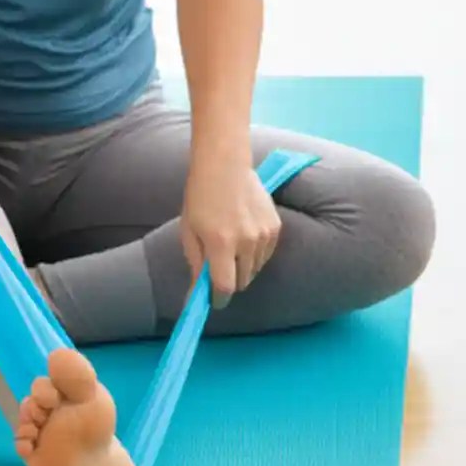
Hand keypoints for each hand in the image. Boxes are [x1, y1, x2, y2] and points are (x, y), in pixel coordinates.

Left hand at [180, 156, 280, 308]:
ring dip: (243, 267)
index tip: (213, 300)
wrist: (224, 165)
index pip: (225, 287)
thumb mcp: (189, 232)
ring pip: (255, 269)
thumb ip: (196, 264)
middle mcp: (246, 242)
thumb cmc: (200, 198)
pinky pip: (266, 254)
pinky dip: (255, 254)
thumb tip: (197, 294)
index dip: (219, 299)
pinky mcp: (276, 227)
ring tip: (231, 246)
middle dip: (229, 281)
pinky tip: (244, 237)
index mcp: (220, 244)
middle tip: (219, 268)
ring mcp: (264, 234)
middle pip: (242, 281)